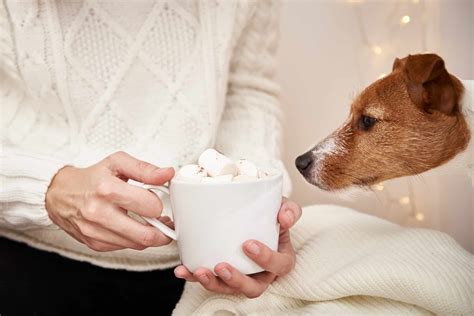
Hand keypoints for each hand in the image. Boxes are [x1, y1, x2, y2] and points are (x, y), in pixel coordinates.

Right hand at [45, 151, 174, 251]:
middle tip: (167, 222)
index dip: (159, 204)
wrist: (59, 194)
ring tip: (151, 222)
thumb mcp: (117, 163)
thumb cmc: (91, 178)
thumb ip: (145, 169)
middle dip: (163, 230)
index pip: (149, 207)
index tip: (159, 201)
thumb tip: (167, 174)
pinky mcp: (94, 244)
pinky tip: (133, 227)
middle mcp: (99, 213)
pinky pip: (125, 247)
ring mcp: (96, 232)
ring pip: (138, 244)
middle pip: (146, 234)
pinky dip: (134, 239)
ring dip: (151, 236)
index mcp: (107, 190)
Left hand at [174, 198, 301, 297]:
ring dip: (213, 283)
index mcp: (280, 259)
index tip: (248, 244)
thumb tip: (285, 218)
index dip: (265, 259)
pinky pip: (211, 281)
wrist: (255, 217)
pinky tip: (183, 270)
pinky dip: (195, 277)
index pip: (279, 265)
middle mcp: (262, 274)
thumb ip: (288, 210)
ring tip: (198, 271)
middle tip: (221, 266)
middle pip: (253, 287)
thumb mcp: (282, 209)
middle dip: (235, 280)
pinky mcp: (223, 276)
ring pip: (230, 289)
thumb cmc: (270, 216)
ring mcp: (242, 277)